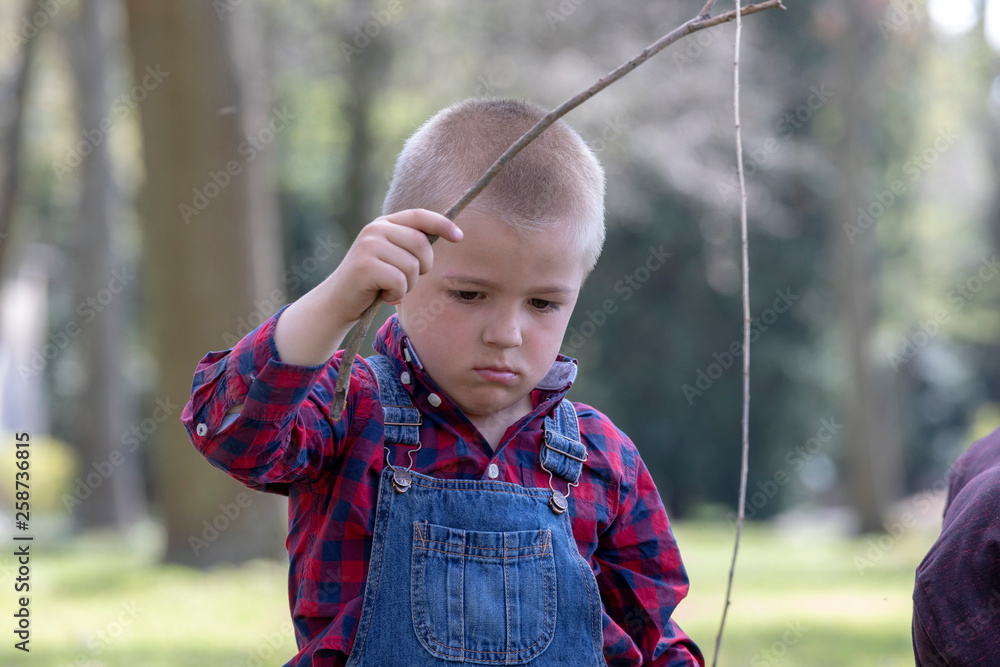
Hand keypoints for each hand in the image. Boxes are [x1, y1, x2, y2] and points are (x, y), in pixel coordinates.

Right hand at [327, 209, 462, 322]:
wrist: (338, 300)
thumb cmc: (373, 281)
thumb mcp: (392, 256)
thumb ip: (411, 245)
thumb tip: (451, 233)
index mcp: (384, 223)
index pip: (419, 216)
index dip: (442, 224)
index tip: (459, 237)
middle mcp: (375, 229)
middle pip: (421, 244)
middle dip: (423, 266)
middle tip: (407, 279)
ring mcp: (368, 246)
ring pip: (412, 266)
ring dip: (408, 284)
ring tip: (390, 287)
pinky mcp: (365, 266)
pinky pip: (400, 281)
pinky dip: (397, 293)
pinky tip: (383, 294)